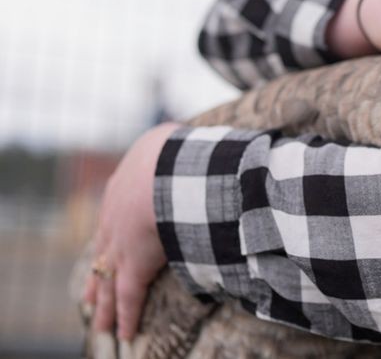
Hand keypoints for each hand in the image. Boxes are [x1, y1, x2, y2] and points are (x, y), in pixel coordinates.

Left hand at [83, 122, 179, 340]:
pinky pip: (128, 297)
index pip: (112, 220)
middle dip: (97, 275)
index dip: (110, 238)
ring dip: (104, 303)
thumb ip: (178, 149)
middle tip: (89, 295)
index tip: (107, 249)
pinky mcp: (134, 267)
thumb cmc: (176, 153)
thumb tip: (194, 144)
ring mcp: (121, 245)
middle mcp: (114, 220)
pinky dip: (127, 316)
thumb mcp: (172, 143)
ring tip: (100, 321)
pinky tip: (125, 333)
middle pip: (102, 254)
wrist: (166, 170)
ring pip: (107, 281)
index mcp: (123, 189)